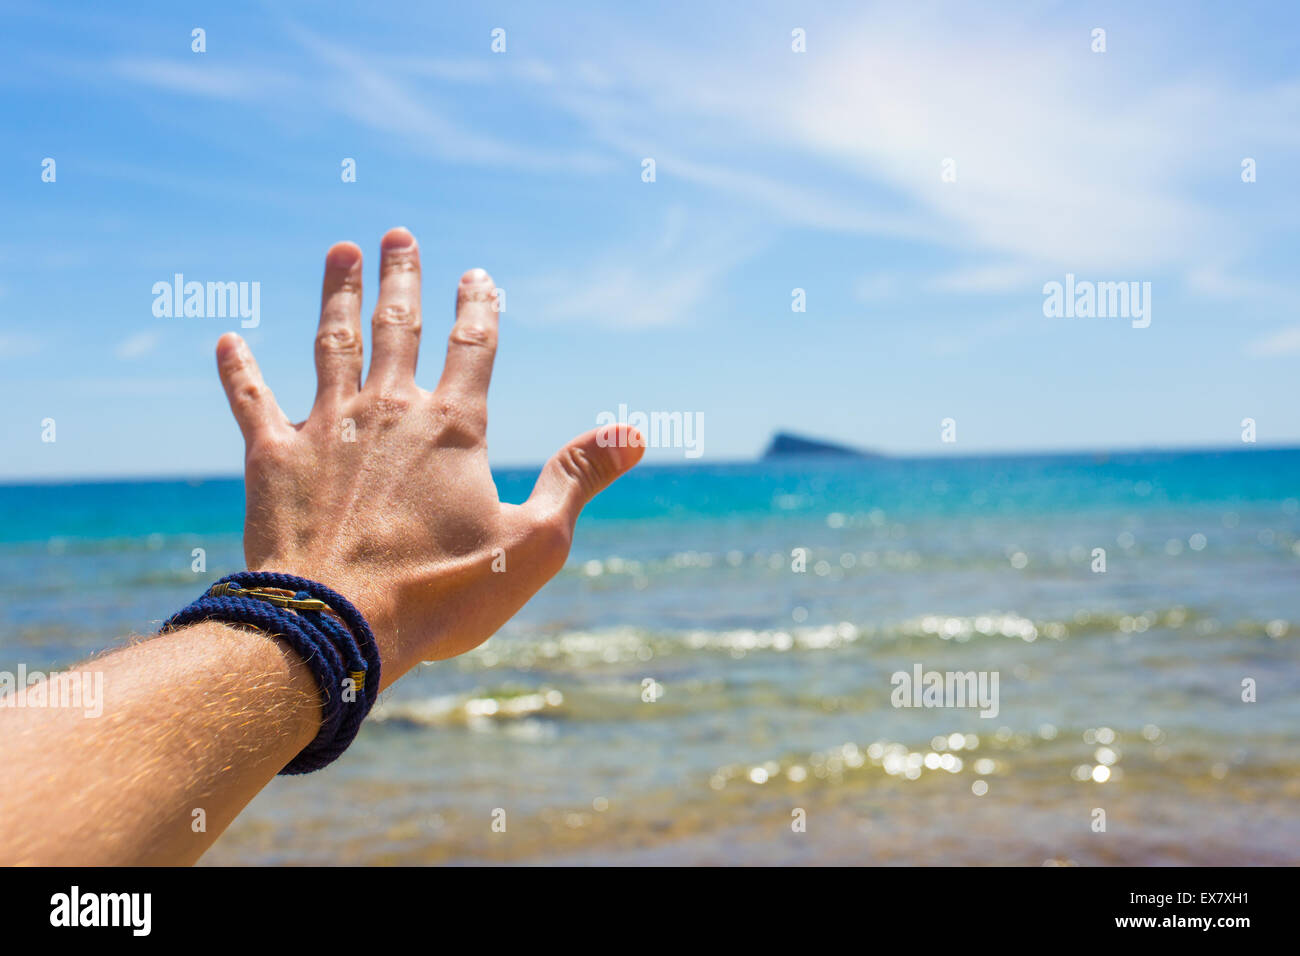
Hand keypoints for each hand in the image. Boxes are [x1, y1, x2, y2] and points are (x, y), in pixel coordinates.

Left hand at [214, 228, 642, 685]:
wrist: (335, 626)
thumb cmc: (440, 593)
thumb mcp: (533, 542)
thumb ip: (578, 478)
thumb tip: (635, 432)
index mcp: (452, 427)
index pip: (472, 347)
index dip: (478, 307)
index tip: (478, 274)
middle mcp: (388, 411)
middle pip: (398, 327)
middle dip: (403, 279)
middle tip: (399, 236)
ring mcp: (326, 429)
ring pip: (332, 343)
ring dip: (336, 295)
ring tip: (340, 252)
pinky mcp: (273, 459)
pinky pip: (252, 401)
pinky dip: (240, 369)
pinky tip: (228, 339)